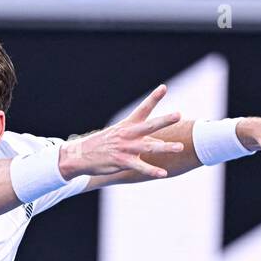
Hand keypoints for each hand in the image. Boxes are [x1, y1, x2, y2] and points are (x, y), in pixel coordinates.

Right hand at [60, 83, 184, 179]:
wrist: (80, 156)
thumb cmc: (104, 145)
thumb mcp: (121, 136)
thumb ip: (143, 139)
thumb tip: (160, 143)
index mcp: (127, 125)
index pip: (143, 109)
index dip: (153, 98)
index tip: (164, 87)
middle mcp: (128, 134)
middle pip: (149, 125)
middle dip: (164, 120)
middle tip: (178, 114)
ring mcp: (125, 148)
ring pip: (149, 147)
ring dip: (165, 147)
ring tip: (180, 147)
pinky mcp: (122, 162)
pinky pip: (140, 166)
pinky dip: (152, 170)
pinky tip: (163, 173)